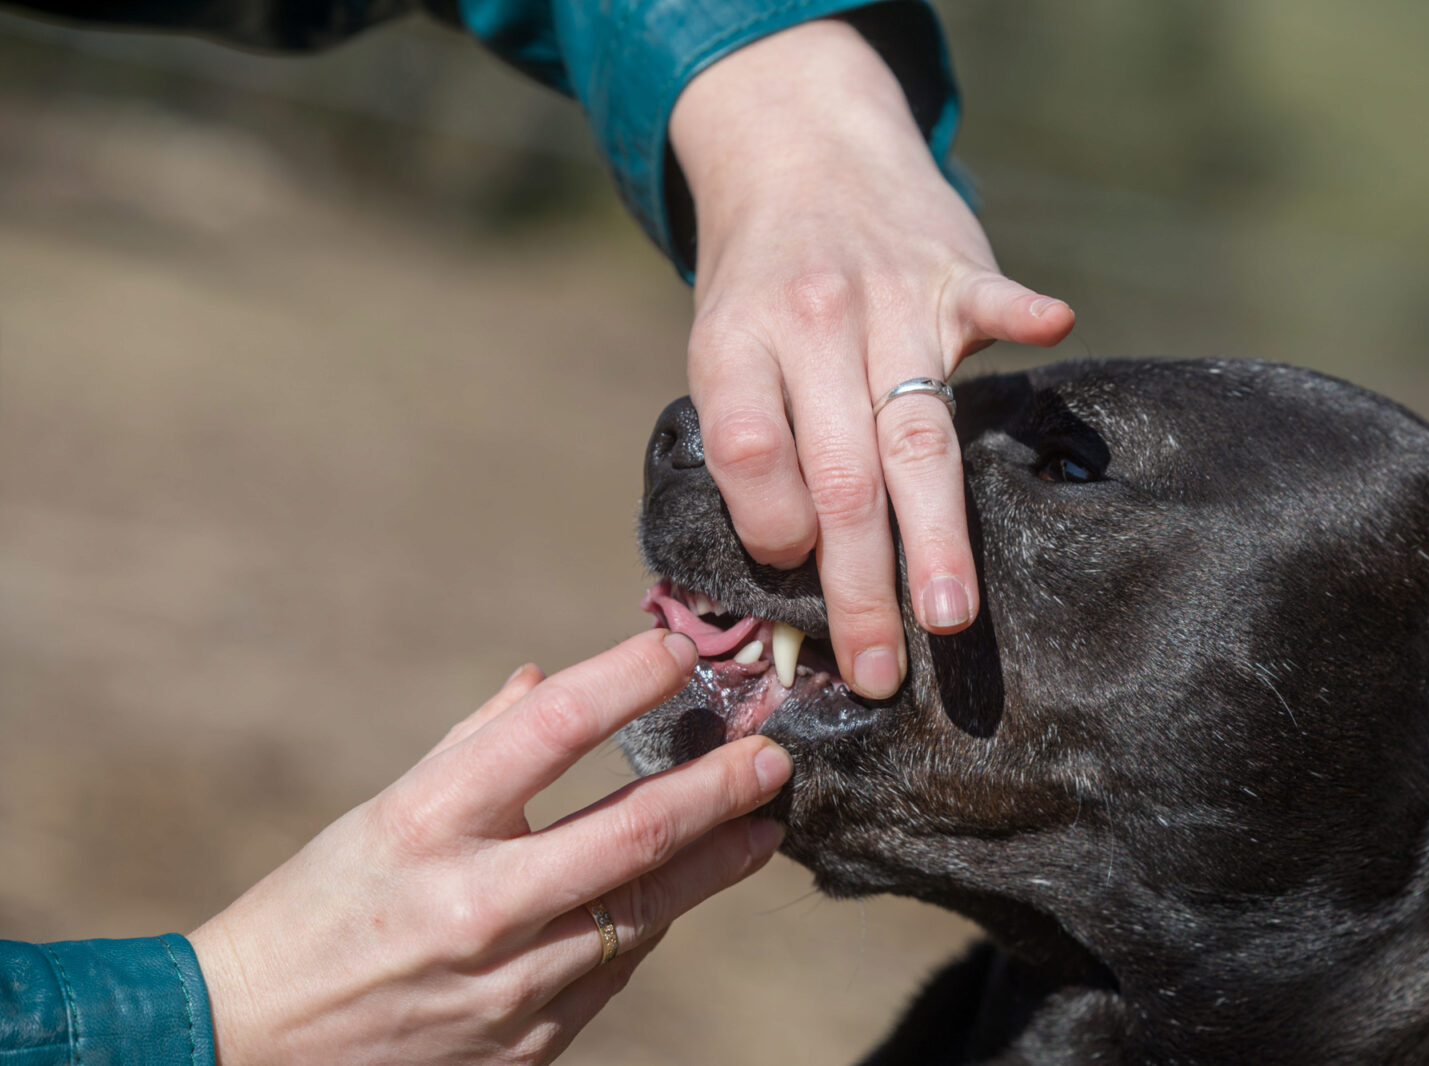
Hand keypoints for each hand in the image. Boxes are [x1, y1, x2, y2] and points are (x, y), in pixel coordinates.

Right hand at [190, 630, 790, 1064]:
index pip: (550, 729)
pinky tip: (673, 896)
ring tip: (758, 826)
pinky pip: (613, 973)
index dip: (625, 680)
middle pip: (635, 833)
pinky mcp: (527, 1047)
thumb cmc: (313, 913)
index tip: (677, 654)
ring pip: (646, 913)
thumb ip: (473, 746)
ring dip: (713, 864)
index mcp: (424, 827)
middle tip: (774, 758)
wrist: (248, 1051)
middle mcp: (474, 908)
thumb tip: (542, 680)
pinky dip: (647, 925)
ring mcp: (507, 989)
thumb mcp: (377, 815)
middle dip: (720, 788)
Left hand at [670, 18, 1073, 698]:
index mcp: (735, 343)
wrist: (797, 151)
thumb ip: (753, 434)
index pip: (746, 449)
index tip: (792, 571)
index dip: (767, 524)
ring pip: (915, 430)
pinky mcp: (953, 269)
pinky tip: (1052, 327)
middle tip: (878, 671)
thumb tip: (788, 563)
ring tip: (949, 614)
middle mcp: (810, 322)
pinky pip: (991, 295)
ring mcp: (887, 294)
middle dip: (859, 585)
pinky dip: (1021, 312)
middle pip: (838, 473)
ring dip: (935, 529)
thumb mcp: (721, 343)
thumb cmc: (759, 282)